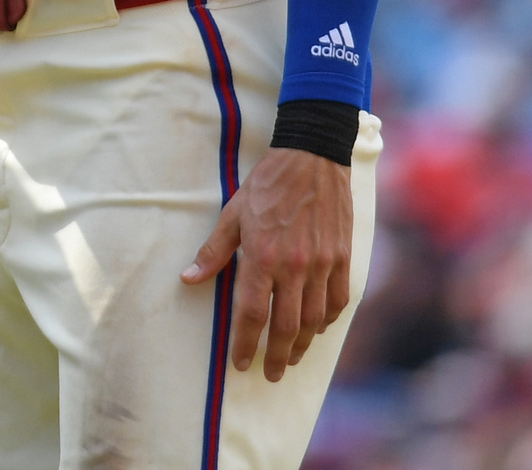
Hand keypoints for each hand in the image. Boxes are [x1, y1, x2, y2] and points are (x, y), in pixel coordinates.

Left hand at [181, 146, 352, 381]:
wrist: (312, 157)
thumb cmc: (267, 184)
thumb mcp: (232, 213)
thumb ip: (213, 251)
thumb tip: (188, 279)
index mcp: (263, 256)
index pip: (253, 313)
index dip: (246, 343)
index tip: (240, 363)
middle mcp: (295, 266)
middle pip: (286, 325)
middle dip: (276, 356)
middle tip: (269, 373)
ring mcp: (322, 263)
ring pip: (314, 319)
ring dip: (301, 344)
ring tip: (290, 358)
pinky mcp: (342, 258)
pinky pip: (338, 300)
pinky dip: (328, 320)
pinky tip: (317, 329)